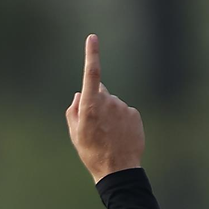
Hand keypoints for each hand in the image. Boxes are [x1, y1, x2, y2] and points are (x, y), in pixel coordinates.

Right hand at [65, 34, 143, 182]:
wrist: (118, 170)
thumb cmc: (92, 152)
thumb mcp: (75, 133)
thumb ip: (74, 110)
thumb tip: (79, 94)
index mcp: (90, 106)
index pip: (92, 74)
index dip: (92, 54)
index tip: (92, 38)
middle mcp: (108, 102)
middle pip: (101, 92)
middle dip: (98, 102)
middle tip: (96, 126)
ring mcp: (123, 107)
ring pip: (113, 103)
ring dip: (110, 114)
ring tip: (109, 135)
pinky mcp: (134, 114)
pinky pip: (125, 112)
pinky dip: (122, 120)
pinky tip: (120, 135)